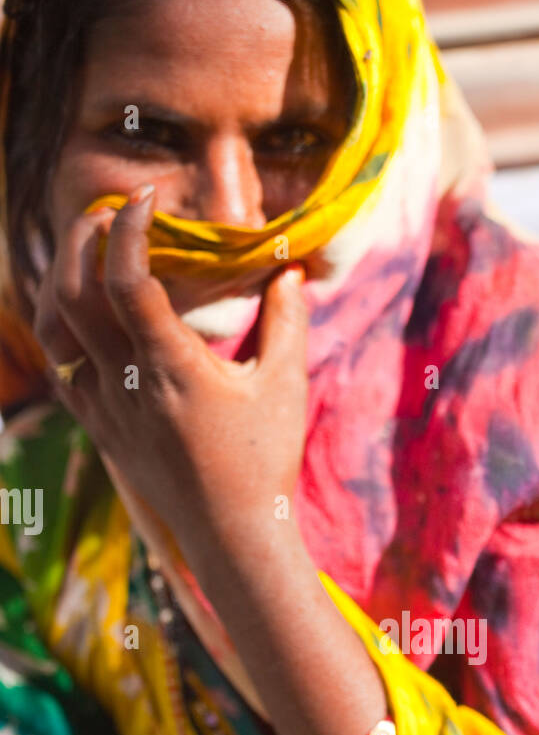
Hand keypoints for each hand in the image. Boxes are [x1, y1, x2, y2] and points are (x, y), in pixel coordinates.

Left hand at [32, 188, 307, 560]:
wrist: (232, 536)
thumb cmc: (265, 463)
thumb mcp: (286, 386)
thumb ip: (288, 320)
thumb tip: (290, 268)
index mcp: (171, 369)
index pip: (128, 281)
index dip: (129, 228)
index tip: (146, 198)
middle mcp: (126, 385)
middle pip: (72, 293)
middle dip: (81, 238)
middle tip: (108, 211)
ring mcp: (105, 409)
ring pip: (52, 329)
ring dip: (60, 279)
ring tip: (86, 252)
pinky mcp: (99, 428)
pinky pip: (60, 366)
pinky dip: (60, 326)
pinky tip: (83, 310)